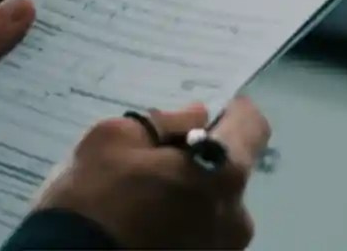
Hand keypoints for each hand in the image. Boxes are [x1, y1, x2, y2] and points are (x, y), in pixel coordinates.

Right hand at [31, 97, 271, 248]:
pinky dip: (181, 222)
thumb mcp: (114, 139)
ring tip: (145, 195)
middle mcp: (235, 217)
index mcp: (222, 174)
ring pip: (214, 206)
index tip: (209, 109)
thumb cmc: (93, 200)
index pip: (253, 127)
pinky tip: (144, 222)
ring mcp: (221, 250)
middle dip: (202, 157)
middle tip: (160, 156)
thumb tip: (197, 116)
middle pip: (230, 170)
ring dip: (190, 193)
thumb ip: (164, 122)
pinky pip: (200, 233)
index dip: (232, 111)